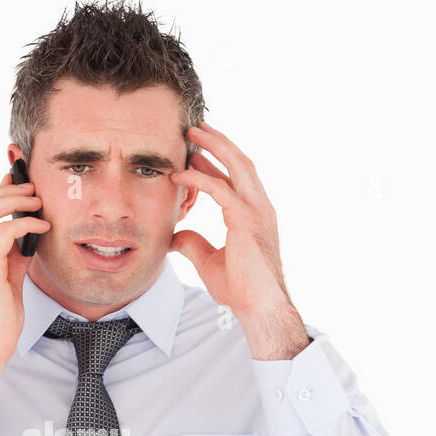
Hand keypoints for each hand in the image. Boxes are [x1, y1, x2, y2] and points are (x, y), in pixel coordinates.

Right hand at [0, 171, 50, 370]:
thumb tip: (29, 239)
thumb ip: (12, 259)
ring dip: (14, 200)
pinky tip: (42, 228)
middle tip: (31, 189)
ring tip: (37, 202)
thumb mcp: (6, 283)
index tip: (15, 183)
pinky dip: (25, 223)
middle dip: (4, 190)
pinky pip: (4, 233)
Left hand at [169, 123, 309, 358]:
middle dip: (218, 142)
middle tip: (195, 128)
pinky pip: (220, 190)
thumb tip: (176, 235)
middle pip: (240, 162)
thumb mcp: (209, 262)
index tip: (195, 150)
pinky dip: (199, 178)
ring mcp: (256, 211)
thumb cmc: (241, 289)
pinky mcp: (246, 220)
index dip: (216, 162)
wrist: (259, 307)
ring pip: (236, 166)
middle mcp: (260, 207)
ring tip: (192, 133)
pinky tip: (180, 174)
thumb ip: (194, 244)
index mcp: (254, 214)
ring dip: (214, 146)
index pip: (236, 178)